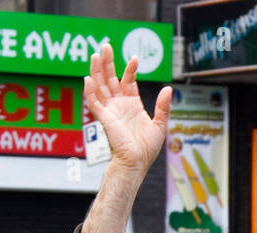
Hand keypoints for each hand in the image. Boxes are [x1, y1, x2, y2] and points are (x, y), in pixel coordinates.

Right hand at [83, 41, 171, 173]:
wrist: (137, 163)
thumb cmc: (147, 149)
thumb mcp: (160, 125)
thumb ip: (163, 107)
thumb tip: (168, 89)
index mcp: (131, 105)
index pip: (128, 81)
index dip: (130, 69)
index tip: (134, 58)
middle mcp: (119, 105)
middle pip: (110, 79)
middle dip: (107, 63)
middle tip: (105, 46)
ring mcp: (110, 110)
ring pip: (100, 86)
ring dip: (96, 71)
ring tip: (95, 55)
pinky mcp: (104, 118)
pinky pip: (93, 102)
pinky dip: (90, 91)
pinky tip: (88, 78)